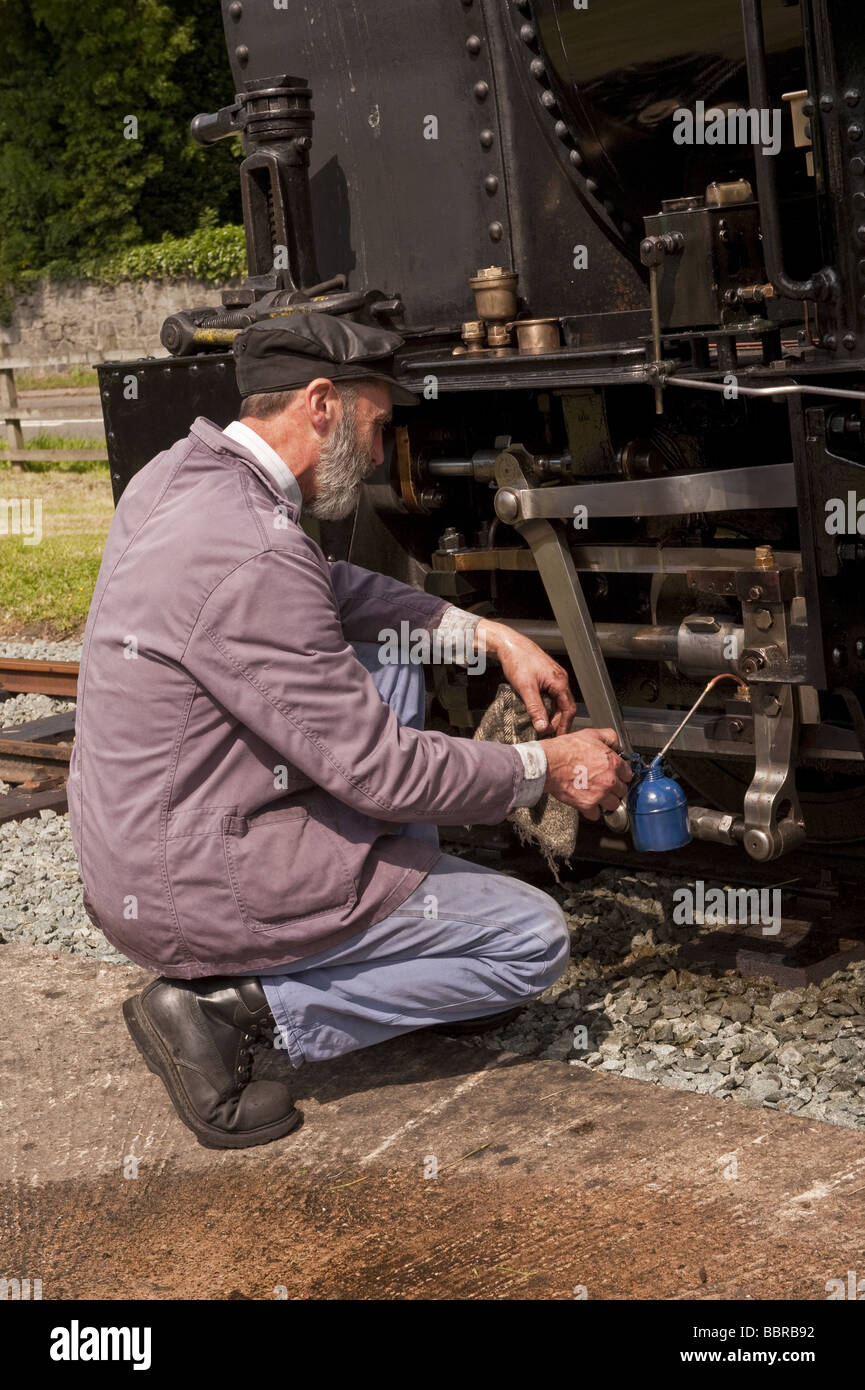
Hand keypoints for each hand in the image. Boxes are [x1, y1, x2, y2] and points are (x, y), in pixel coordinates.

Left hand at [476, 619, 576, 735]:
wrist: (510, 645)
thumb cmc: (518, 660)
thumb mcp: (526, 688)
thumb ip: (535, 709)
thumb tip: (542, 726)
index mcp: (560, 682)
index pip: (568, 709)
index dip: (563, 725)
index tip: (557, 737)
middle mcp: (561, 679)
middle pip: (565, 706)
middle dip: (558, 722)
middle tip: (548, 734)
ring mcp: (555, 677)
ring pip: (558, 701)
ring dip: (552, 714)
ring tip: (543, 725)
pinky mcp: (547, 676)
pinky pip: (552, 695)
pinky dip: (548, 705)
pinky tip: (539, 711)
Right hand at [542, 728, 632, 817]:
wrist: (548, 763)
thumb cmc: (565, 750)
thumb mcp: (590, 734)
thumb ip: (608, 737)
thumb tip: (616, 743)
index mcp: (612, 763)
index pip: (628, 774)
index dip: (621, 774)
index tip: (617, 775)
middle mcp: (609, 780)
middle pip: (622, 791)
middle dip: (614, 788)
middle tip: (605, 785)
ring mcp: (599, 794)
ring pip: (613, 805)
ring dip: (606, 802)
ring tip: (598, 796)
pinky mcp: (587, 805)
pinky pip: (597, 815)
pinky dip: (592, 811)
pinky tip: (588, 804)